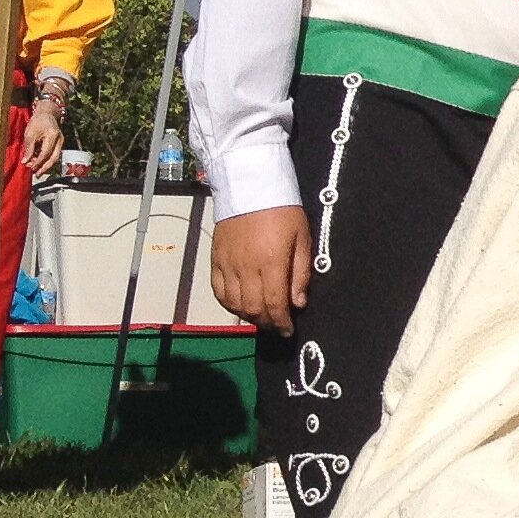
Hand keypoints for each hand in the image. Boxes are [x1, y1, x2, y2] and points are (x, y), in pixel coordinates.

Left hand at [21, 104, 67, 182]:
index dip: (37, 162)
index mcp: (53, 136)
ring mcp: (61, 142)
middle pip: (54, 158)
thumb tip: (25, 162)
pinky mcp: (59, 144)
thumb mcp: (30, 134)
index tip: (30, 167)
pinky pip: (54, 154)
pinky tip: (38, 162)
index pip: (46, 153)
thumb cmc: (37, 122)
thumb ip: (29, 149)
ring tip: (36, 170)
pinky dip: (47, 159)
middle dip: (45, 168)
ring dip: (45, 165)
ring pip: (55, 158)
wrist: (47, 113)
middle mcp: (60, 140)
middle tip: (36, 174)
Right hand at [211, 204, 312, 333]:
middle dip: (267, 322)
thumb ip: (300, 273)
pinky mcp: (215, 259)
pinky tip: (241, 306)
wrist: (250, 186)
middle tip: (277, 326)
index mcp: (271, 262)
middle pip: (253, 308)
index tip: (288, 331)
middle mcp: (246, 267)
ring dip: (249, 316)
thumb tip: (297, 303)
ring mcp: (228, 264)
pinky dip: (229, 304)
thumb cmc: (283, 210)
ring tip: (262, 317)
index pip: (274, 304)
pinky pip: (219, 291)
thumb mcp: (302, 238)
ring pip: (234, 303)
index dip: (281, 322)